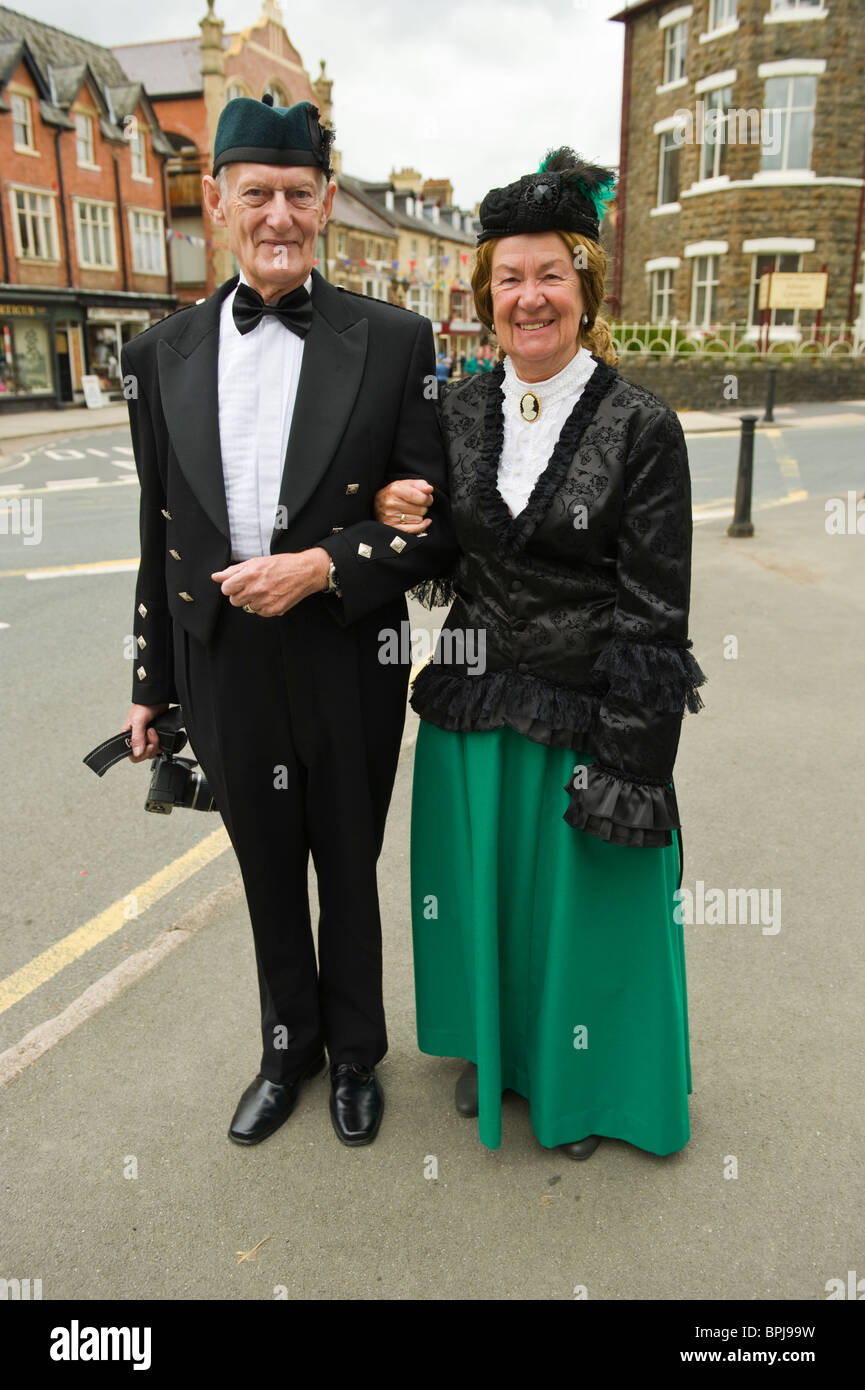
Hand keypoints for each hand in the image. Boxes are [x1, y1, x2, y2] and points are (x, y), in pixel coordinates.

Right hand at [123, 702, 169, 761]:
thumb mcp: (138, 721)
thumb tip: (137, 753)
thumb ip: (137, 738)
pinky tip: (160, 734)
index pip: (132, 755)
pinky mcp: (156, 737)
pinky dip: (162, 742)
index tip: (147, 745)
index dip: (141, 753)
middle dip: (151, 746)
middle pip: (144, 754)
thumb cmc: (143, 706)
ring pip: (153, 751)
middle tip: (152, 733)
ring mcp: (147, 738)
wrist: (157, 700)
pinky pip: (160, 746)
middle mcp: (137, 739)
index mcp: (128, 736)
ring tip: (155, 731)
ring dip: (157, 742)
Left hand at [211, 548, 329, 616]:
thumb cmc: (281, 565)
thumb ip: (233, 570)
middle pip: (235, 601)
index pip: (226, 589)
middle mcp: (256, 589)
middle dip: (241, 594)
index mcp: (249, 575)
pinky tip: (272, 596)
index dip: (231, 586)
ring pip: (247, 608)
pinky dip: (264, 606)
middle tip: (253, 586)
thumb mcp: (255, 562)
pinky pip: (260, 613)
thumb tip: (216, 576)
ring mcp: (265, 601)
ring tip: (265, 590)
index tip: (238, 584)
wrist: (305, 572)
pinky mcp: (274, 610)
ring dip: (253, 601)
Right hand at [374, 479, 433, 531]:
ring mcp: (391, 517)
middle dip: (422, 507)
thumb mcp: (406, 484)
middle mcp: (391, 503)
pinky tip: (423, 522)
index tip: (426, 498)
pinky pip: (414, 529)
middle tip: (416, 505)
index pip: (422, 498)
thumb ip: (420, 484)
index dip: (428, 499)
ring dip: (418, 516)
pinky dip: (421, 526)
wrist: (377, 503)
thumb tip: (429, 489)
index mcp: (395, 490)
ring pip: (419, 519)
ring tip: (411, 511)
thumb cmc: (395, 493)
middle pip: (422, 509)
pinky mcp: (392, 527)